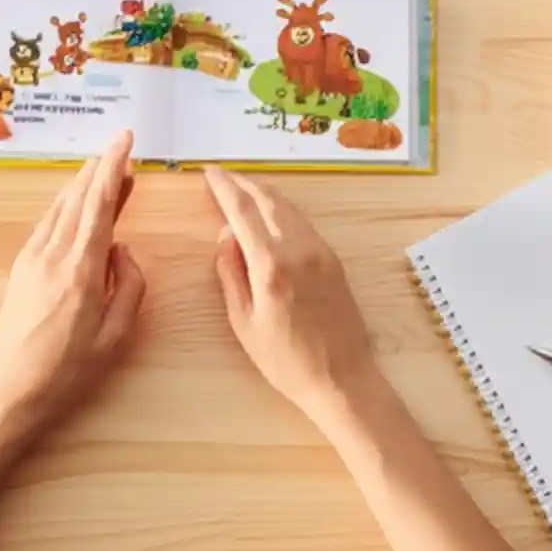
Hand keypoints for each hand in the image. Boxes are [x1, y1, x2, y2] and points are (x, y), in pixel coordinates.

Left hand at [0, 130, 145, 439]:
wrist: (13, 389)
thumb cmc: (70, 368)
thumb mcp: (117, 333)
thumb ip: (129, 285)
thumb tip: (123, 250)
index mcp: (82, 268)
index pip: (101, 204)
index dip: (114, 168)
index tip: (125, 142)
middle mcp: (54, 254)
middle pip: (79, 197)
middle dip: (100, 168)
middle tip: (119, 146)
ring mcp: (33, 259)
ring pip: (61, 207)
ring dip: (82, 184)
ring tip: (101, 167)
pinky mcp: (22, 268)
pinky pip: (48, 224)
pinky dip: (66, 205)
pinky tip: (74, 202)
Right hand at [205, 166, 377, 420]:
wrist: (342, 378)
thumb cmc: (285, 360)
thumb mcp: (244, 322)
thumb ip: (231, 274)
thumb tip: (224, 235)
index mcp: (271, 265)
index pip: (243, 211)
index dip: (224, 187)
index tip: (209, 172)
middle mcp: (299, 249)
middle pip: (268, 200)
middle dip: (243, 184)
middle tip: (222, 176)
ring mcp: (321, 252)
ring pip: (289, 208)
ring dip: (264, 194)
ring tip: (243, 189)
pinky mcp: (333, 260)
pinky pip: (303, 223)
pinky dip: (282, 210)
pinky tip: (271, 215)